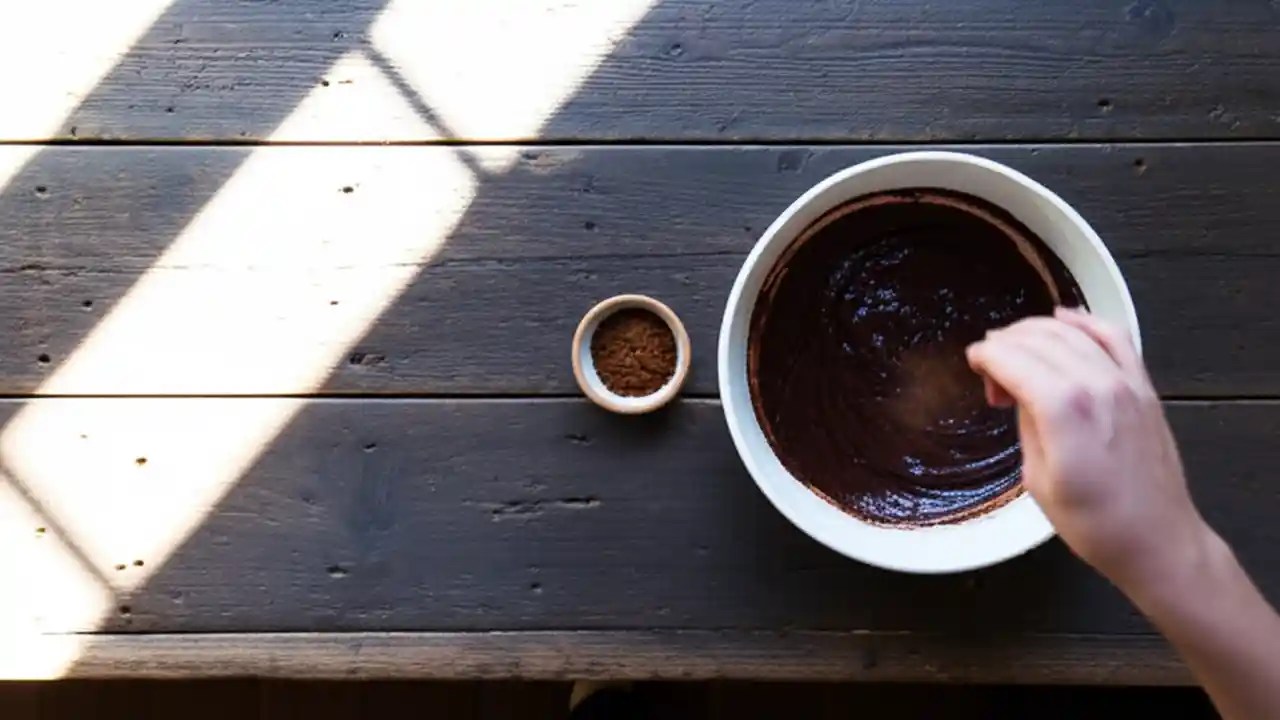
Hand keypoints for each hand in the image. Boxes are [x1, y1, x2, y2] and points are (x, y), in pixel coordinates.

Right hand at [965, 308, 1210, 596]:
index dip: (985, 356)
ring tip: (1016, 349)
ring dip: (1036, 332)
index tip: (972, 362)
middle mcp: (1096, 385)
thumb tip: (1018, 392)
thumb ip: (1027, 424)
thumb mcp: (1037, 479)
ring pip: (1072, 331)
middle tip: (990, 370)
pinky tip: (1064, 320)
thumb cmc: (1094, 523)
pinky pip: (1114, 337)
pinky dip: (1085, 322)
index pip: (1013, 359)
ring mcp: (1125, 383)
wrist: (1156, 539)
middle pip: (1038, 339)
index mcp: (1063, 410)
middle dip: (1005, 344)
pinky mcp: (1143, 388)